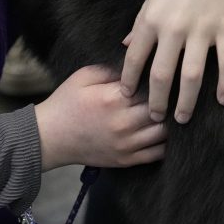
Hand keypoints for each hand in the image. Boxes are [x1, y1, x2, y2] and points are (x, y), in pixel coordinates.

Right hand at [34, 65, 166, 170]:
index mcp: (113, 99)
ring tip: (171, 109)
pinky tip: (165, 130)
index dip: (160, 80)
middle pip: (161, 109)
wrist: (49, 137)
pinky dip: (166, 142)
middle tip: (173, 90)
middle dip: (168, 99)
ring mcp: (126, 144)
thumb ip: (112, 68)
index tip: (164, 73)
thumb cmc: (66, 103)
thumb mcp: (84, 76)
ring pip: (164, 132)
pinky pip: (157, 153)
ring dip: (170, 120)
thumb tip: (138, 63)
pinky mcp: (126, 160)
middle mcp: (123, 123)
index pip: (151, 87)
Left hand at [120, 0, 223, 123]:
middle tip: (155, 119)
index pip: (135, 58)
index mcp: (152, 18)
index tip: (126, 96)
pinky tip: (222, 100)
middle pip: (162, 75)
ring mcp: (202, 30)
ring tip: (182, 119)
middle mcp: (174, 28)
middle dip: (157, 101)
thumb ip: (141, 23)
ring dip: (187, 101)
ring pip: (192, 77)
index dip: (129, 80)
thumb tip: (127, 45)